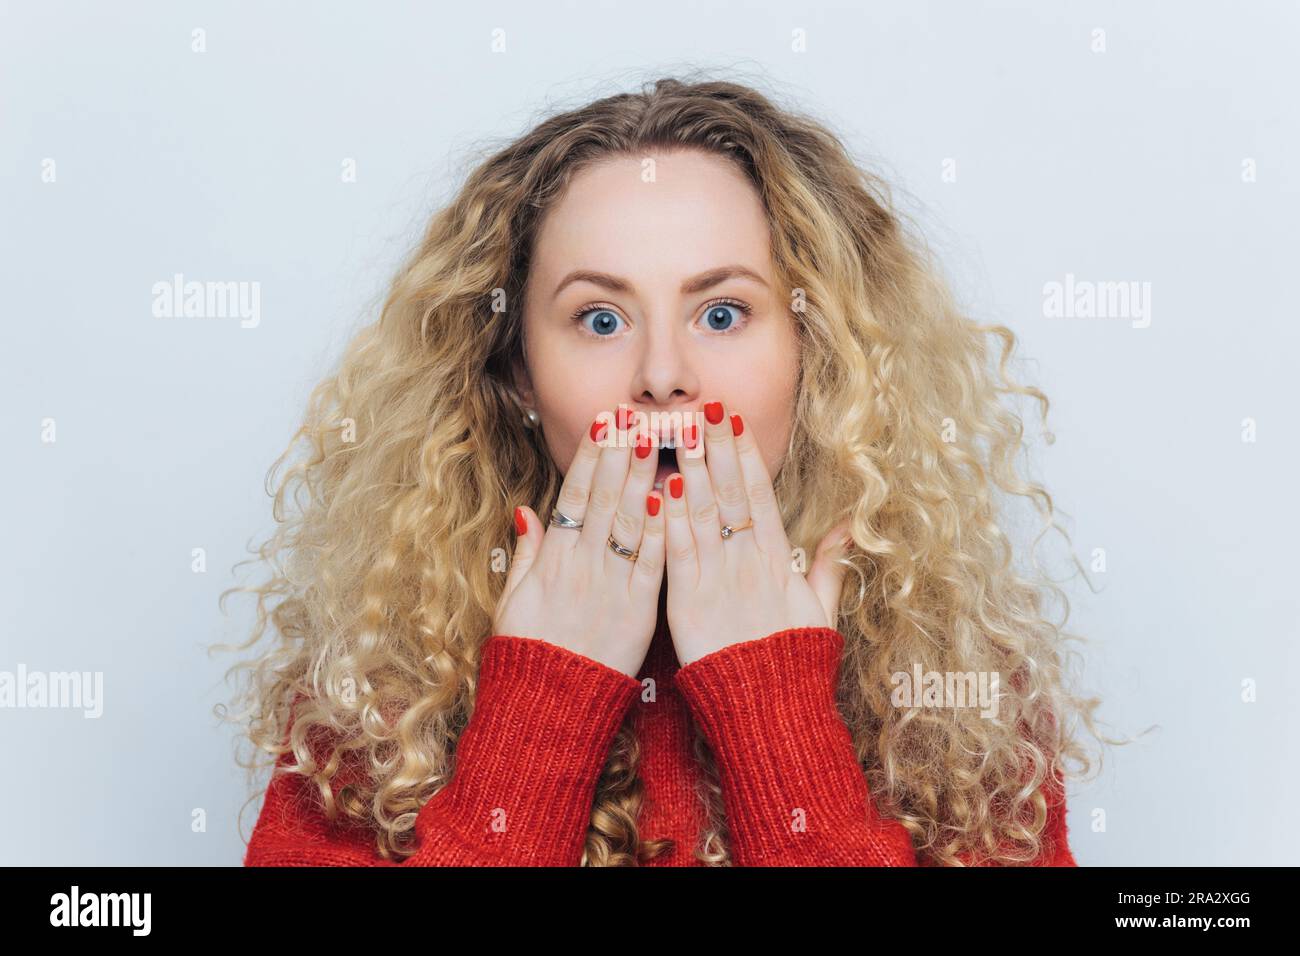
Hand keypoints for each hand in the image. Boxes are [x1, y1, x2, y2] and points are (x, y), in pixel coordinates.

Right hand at [493, 406, 665, 678]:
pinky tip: (674, 499)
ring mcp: (611, 587)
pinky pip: (652, 564)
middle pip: (606, 499)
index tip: (604, 424)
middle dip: (623, 453)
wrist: (547, 704)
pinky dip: (662, 531)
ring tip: (663, 439)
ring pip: (632, 521)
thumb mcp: (515, 600)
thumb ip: (528, 554)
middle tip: (640, 414)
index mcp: (553, 560)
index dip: (591, 457)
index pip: (575, 496)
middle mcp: (582, 566)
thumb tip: (527, 511)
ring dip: (647, 477)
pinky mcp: (637, 611)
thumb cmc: (528, 653)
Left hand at [661, 401, 852, 666]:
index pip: (760, 495)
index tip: (735, 422)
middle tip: (703, 408)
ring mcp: (717, 579)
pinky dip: (669, 519)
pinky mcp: (687, 602)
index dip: (746, 455)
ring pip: (702, 514)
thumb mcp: (822, 611)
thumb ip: (829, 565)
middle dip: (716, 448)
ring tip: (676, 433)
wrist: (770, 708)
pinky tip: (659, 487)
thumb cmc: (796, 662)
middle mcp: (747, 562)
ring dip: (688, 470)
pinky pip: (677, 552)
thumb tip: (849, 526)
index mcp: (777, 561)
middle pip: (731, 494)